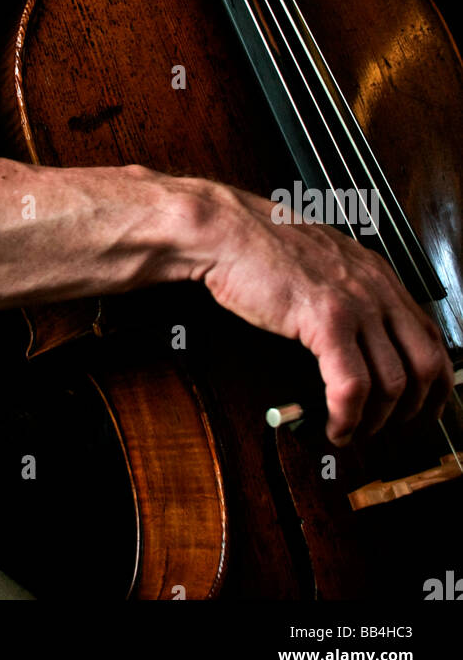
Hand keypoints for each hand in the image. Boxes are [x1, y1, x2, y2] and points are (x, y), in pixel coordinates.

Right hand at [186, 180, 453, 445]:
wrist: (227, 229)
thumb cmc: (260, 243)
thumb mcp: (322, 261)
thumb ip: (346, 291)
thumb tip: (353, 335)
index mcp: (377, 274)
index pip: (430, 336)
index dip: (432, 381)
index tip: (422, 405)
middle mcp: (375, 288)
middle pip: (426, 363)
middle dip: (416, 407)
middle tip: (393, 428)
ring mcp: (354, 303)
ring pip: (393, 382)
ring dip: (376, 421)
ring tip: (354, 430)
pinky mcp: (325, 320)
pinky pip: (352, 386)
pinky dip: (347, 417)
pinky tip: (335, 425)